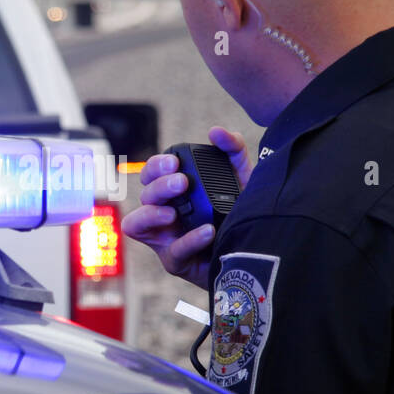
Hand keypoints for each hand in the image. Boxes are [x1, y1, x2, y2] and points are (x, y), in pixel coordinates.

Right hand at [122, 126, 251, 288]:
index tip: (174, 162)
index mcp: (173, 193)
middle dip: (159, 186)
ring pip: (137, 223)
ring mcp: (166, 238)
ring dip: (152, 213)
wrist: (256, 251)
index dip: (156, 166)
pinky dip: (188, 240)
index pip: (151, 174)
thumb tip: (217, 131)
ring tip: (174, 212)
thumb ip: (233, 150)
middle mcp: (164, 212)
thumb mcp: (241, 178)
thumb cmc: (239, 214)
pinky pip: (172, 251)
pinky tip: (207, 231)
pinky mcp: (176, 262)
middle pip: (145, 194)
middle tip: (181, 182)